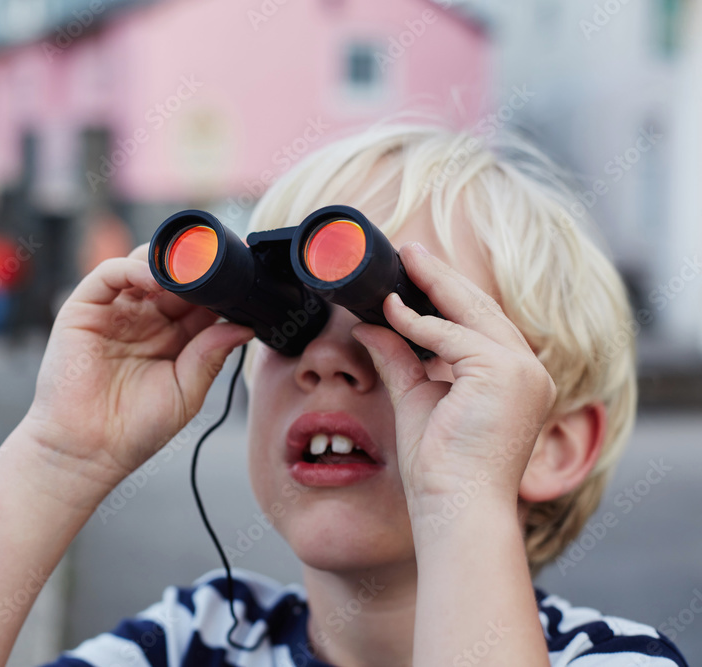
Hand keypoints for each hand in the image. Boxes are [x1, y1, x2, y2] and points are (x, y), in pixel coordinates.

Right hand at [23, 244, 254, 497]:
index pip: (200, 300)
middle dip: (194, 271)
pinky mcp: (84, 308)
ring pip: (143, 266)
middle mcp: (145, 319)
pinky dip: (133, 268)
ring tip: (185, 275)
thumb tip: (244, 328)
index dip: (218, 289)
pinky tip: (154, 279)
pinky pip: (110, 274)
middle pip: (175, 278)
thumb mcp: (186, 393)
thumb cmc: (134, 430)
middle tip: (214, 270)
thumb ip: (210, 356)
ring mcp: (115, 312)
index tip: (240, 283)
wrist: (87, 452)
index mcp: (173, 337)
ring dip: (166, 265)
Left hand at [350, 242, 556, 514]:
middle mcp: (528, 371)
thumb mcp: (416, 399)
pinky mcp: (505, 374)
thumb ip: (399, 360)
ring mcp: (521, 371)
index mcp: (513, 379)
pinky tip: (392, 311)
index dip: (447, 294)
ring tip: (405, 260)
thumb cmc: (440, 468)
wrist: (455, 507)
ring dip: (434, 285)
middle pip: (480, 309)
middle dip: (441, 277)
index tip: (415, 272)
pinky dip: (420, 322)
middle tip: (409, 250)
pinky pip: (454, 335)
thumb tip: (370, 327)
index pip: (479, 324)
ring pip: (472, 313)